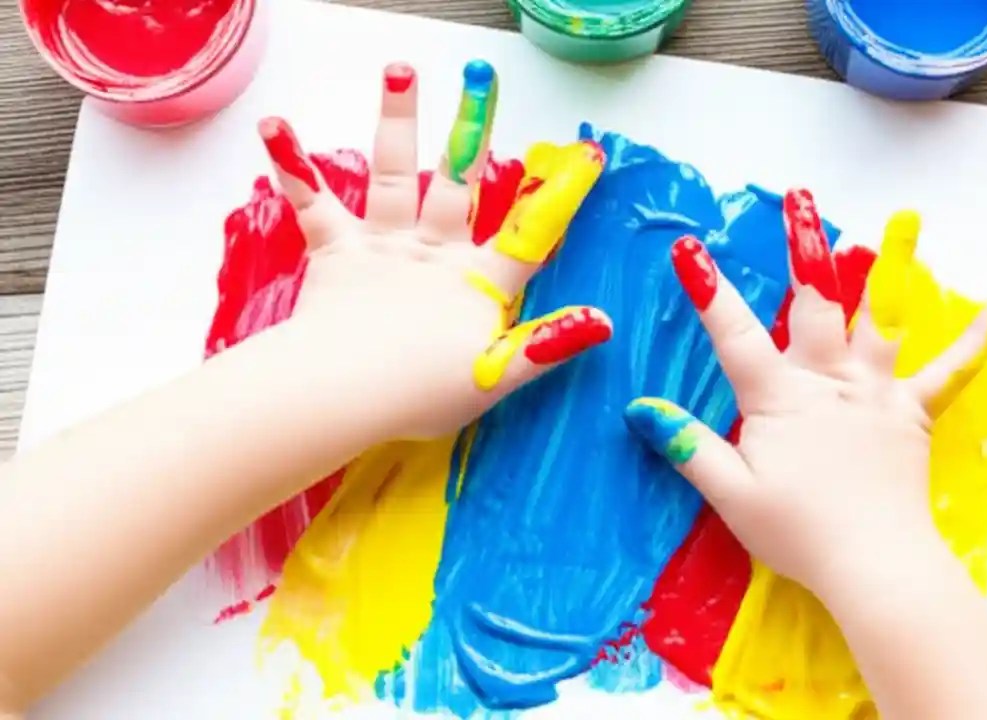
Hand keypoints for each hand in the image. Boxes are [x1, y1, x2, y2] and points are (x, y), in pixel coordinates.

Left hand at [257, 61, 610, 440]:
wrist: (346, 391)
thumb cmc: (421, 393)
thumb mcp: (496, 378)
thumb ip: (546, 345)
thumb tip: (601, 323)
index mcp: (476, 285)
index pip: (529, 237)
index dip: (560, 198)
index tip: (587, 157)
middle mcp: (434, 253)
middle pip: (461, 183)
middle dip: (474, 128)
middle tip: (482, 79)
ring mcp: (385, 247)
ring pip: (398, 175)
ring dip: (398, 121)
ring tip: (402, 71)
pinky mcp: (338, 252)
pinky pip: (316, 204)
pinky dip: (294, 167)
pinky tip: (276, 127)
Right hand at [623, 190, 986, 595]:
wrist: (875, 563)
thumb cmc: (798, 532)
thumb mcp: (730, 494)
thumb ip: (687, 445)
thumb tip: (640, 408)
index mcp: (779, 397)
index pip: (736, 336)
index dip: (710, 292)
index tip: (690, 248)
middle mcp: (828, 380)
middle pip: (814, 303)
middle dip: (804, 247)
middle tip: (799, 198)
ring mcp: (875, 391)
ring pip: (880, 318)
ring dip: (886, 269)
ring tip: (901, 221)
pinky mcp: (911, 413)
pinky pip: (947, 372)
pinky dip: (973, 340)